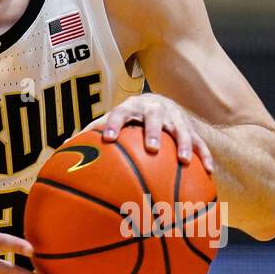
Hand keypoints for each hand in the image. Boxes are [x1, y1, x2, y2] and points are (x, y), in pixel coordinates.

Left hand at [93, 94, 214, 173]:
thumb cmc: (128, 118)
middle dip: (153, 132)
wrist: (156, 101)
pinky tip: (208, 172)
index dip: (113, 125)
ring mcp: (174, 118)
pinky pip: (200, 142)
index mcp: (130, 108)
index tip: (107, 139)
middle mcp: (153, 110)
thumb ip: (92, 132)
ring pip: (181, 129)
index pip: (119, 114)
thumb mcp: (112, 120)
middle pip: (154, 119)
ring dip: (183, 144)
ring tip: (183, 161)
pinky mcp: (190, 128)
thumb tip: (65, 147)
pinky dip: (204, 155)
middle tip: (152, 148)